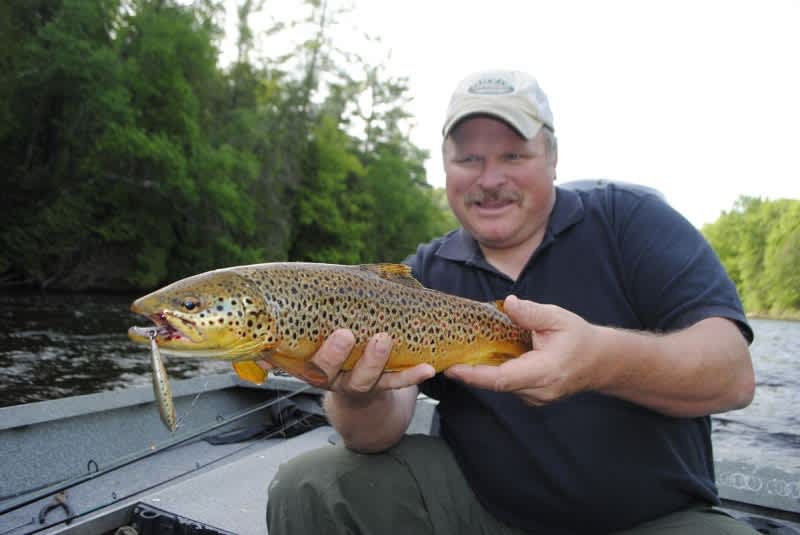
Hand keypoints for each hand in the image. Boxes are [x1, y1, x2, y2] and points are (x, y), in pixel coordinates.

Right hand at [256, 330, 434, 403]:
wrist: (360, 400)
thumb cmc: (329, 353)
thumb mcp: (303, 347)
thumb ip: (282, 343)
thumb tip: (257, 351)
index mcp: (305, 366)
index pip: (294, 361)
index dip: (286, 355)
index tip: (286, 342)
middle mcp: (329, 378)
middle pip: (326, 371)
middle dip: (333, 354)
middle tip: (343, 335)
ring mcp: (356, 383)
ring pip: (363, 378)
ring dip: (374, 360)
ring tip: (384, 340)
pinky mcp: (382, 387)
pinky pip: (396, 384)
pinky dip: (412, 376)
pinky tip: (427, 368)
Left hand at [445, 295, 607, 405]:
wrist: (600, 361)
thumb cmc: (579, 338)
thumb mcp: (557, 318)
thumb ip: (531, 313)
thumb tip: (509, 304)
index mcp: (544, 372)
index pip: (503, 379)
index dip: (475, 375)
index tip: (453, 369)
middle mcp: (538, 391)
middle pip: (496, 384)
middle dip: (470, 371)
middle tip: (445, 356)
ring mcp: (535, 398)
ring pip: (500, 386)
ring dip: (480, 372)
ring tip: (458, 354)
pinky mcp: (531, 396)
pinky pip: (506, 385)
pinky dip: (492, 373)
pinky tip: (480, 358)